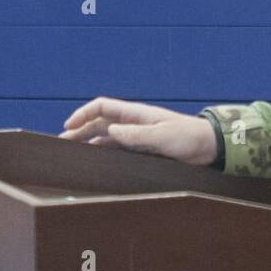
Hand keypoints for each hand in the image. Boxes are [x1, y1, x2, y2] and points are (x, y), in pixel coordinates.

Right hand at [59, 97, 217, 164]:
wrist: (208, 147)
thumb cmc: (188, 137)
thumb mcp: (162, 136)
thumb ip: (137, 135)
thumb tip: (111, 131)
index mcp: (135, 114)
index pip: (102, 107)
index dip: (83, 114)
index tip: (68, 126)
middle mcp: (132, 123)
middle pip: (99, 124)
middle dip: (79, 131)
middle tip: (62, 145)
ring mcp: (136, 137)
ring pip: (106, 138)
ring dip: (89, 144)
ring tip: (74, 156)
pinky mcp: (142, 150)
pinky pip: (118, 150)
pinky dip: (105, 154)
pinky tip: (96, 163)